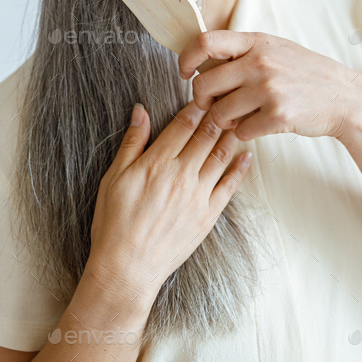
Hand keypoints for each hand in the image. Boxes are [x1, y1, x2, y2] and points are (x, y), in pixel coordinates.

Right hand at [85, 100, 251, 321]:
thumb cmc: (114, 223)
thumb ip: (132, 142)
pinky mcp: (208, 215)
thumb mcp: (114, 177)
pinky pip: (230, 186)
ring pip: (222, 156)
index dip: (197, 105)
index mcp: (157, 162)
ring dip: (233, 134)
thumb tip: (141, 110)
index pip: (184, 124)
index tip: (205, 93)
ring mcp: (198, 195)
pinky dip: (241, 168)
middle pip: (207, 135)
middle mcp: (182, 174)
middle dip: (220, 113)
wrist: (127, 268)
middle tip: (230, 97)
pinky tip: (247, 155)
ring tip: (243, 119)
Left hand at [178, 30, 361, 142]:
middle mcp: (259, 62)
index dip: (186, 59)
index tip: (185, 72)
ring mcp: (268, 89)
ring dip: (223, 120)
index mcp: (255, 42)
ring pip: (218, 113)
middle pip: (203, 84)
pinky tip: (258, 125)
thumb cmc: (305, 74)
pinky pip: (240, 131)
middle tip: (212, 104)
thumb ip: (242, 52)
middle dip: (201, 100)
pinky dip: (244, 133)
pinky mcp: (277, 115)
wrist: (344, 97)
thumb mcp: (275, 49)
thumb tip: (200, 63)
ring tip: (240, 116)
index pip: (205, 42)